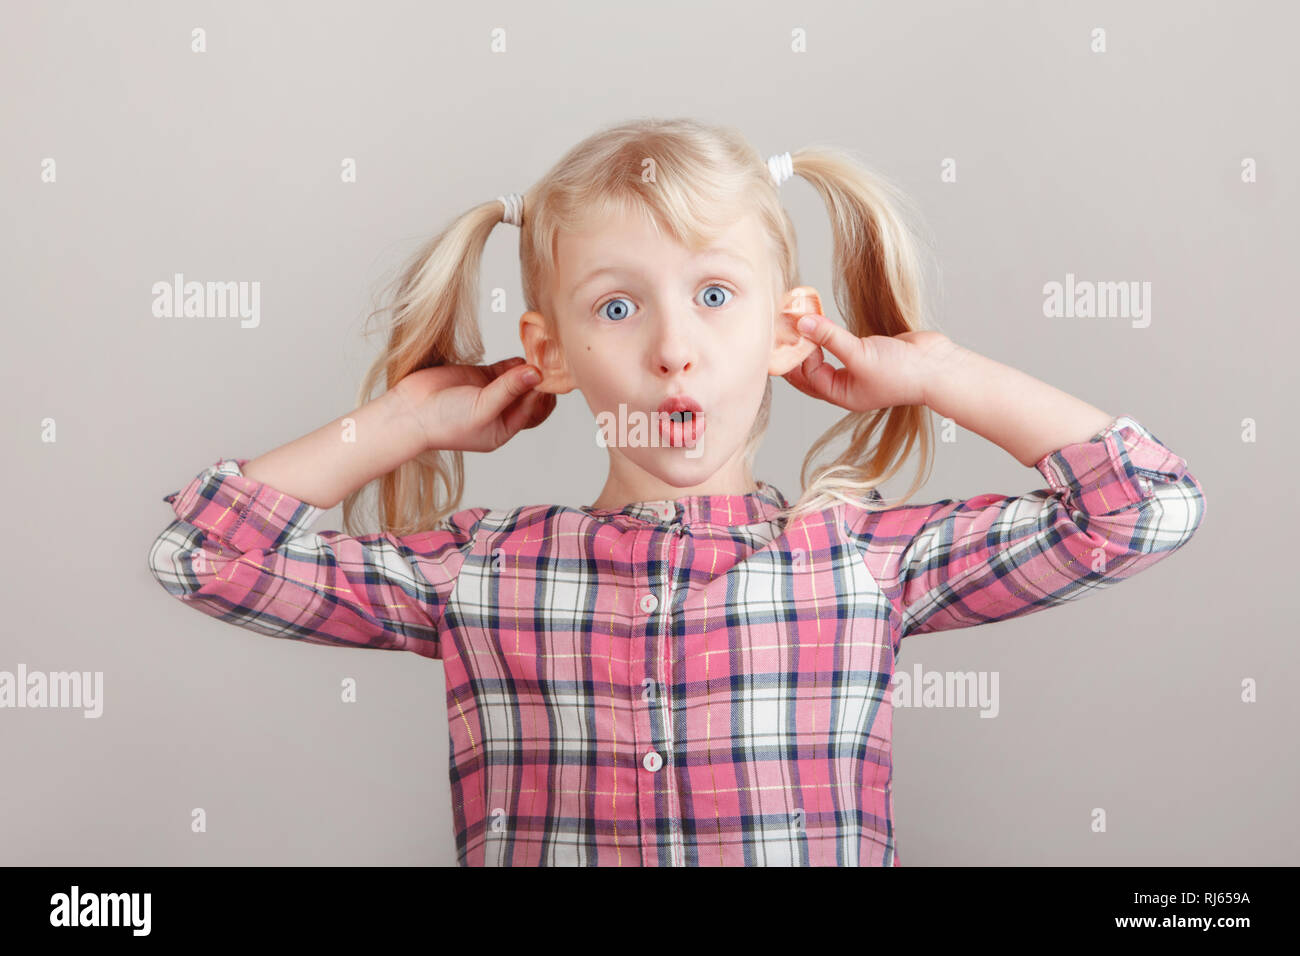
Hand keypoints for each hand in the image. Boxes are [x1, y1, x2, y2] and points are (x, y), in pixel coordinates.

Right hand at [395, 356, 556, 452]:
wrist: (409, 411)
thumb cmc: (444, 422)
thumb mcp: (482, 408)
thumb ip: (509, 389)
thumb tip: (536, 373)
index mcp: (503, 429)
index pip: (533, 411)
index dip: (541, 393)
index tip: (546, 375)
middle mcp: (500, 413)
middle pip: (530, 396)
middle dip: (539, 381)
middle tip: (546, 361)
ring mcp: (490, 393)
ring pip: (519, 379)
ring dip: (528, 368)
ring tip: (537, 353)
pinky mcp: (479, 376)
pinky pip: (504, 368)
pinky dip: (514, 361)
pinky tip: (521, 353)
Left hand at [783, 313, 948, 411]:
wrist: (938, 367)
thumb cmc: (903, 372)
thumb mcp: (860, 354)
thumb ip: (830, 338)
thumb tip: (802, 323)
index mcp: (841, 394)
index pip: (806, 376)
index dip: (795, 355)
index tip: (789, 331)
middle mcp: (847, 384)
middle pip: (810, 369)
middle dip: (798, 350)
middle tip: (784, 327)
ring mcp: (858, 367)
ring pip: (825, 354)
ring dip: (813, 339)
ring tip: (799, 320)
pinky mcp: (870, 351)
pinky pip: (842, 343)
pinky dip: (830, 332)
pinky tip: (821, 320)